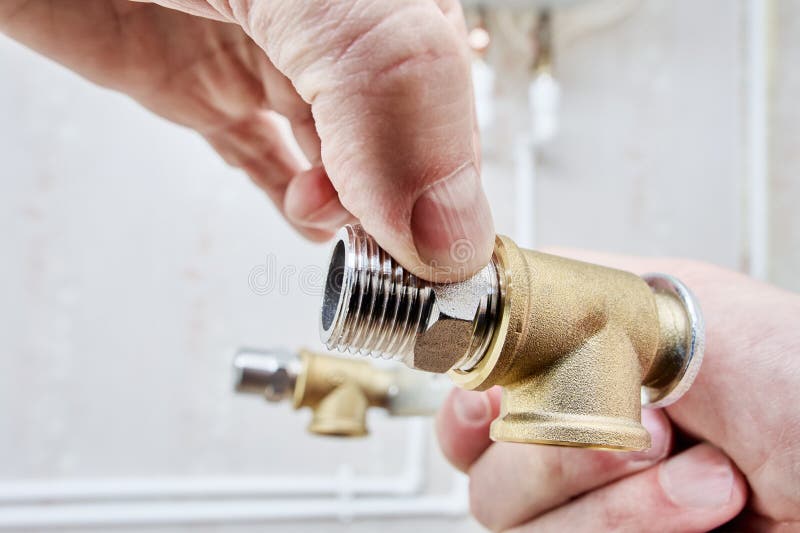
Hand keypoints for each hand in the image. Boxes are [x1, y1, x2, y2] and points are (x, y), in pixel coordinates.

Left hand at [0, 0, 493, 280]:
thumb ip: (387, 85)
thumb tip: (447, 222)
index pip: (449, 97)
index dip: (453, 180)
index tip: (441, 257)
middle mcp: (329, 21)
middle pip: (398, 133)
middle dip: (396, 204)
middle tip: (390, 262)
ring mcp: (264, 50)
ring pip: (335, 152)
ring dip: (343, 208)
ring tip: (331, 230)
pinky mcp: (200, 80)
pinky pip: (261, 150)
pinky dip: (287, 196)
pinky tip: (308, 226)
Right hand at [437, 252, 799, 531]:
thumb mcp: (691, 307)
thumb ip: (574, 293)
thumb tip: (486, 298)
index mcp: (580, 374)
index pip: (473, 396)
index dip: (468, 403)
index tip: (495, 399)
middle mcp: (580, 445)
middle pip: (483, 471)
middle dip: (562, 454)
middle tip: (644, 430)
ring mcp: (599, 516)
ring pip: (518, 529)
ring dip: (615, 507)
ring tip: (706, 477)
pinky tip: (706, 517)